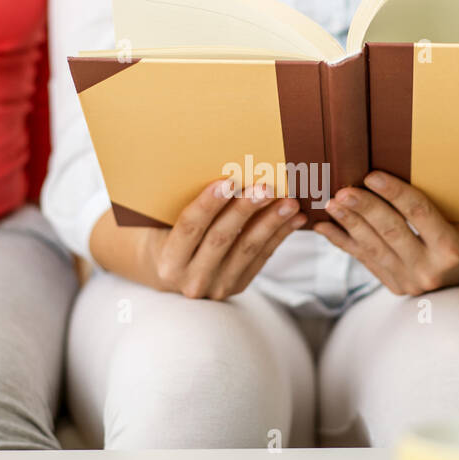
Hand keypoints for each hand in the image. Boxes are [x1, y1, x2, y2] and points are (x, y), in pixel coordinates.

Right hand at [147, 179, 305, 299]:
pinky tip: (295, 218)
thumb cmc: (165, 239)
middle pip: (222, 239)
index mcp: (168, 262)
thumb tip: (214, 173)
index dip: (208, 204)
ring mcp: (217, 286)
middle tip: (266, 187)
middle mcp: (192, 279)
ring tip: (289, 202)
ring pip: (247, 249)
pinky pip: (262, 257)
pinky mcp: (237, 286)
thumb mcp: (163, 226)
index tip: (227, 181)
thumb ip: (180, 206)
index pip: (189, 228)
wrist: (171, 275)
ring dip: (271, 223)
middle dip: (245, 210)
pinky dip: (279, 235)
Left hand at [313, 171, 458, 295]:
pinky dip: (342, 243)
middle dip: (364, 209)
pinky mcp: (396, 287)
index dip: (394, 193)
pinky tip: (324, 227)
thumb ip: (445, 195)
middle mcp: (431, 269)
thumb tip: (413, 156)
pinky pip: (365, 261)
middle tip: (343, 189)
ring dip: (348, 224)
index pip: (419, 213)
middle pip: (391, 232)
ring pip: (373, 249)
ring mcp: (411, 282)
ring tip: (331, 203)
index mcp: (453, 248)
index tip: (372, 175)